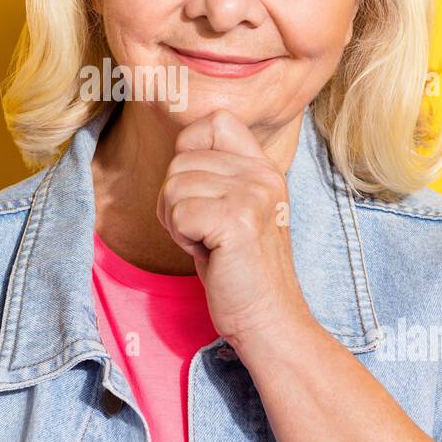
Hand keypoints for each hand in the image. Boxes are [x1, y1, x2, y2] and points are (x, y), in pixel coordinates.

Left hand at [155, 108, 312, 344]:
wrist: (268, 320)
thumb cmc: (240, 270)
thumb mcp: (235, 210)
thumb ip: (218, 175)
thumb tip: (180, 147)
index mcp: (264, 168)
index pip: (215, 121)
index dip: (189, 149)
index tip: (198, 190)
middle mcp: (262, 175)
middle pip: (180, 160)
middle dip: (175, 200)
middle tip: (204, 232)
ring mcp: (253, 195)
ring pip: (173, 186)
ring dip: (177, 221)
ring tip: (208, 243)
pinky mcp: (238, 221)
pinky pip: (178, 213)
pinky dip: (181, 239)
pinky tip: (208, 254)